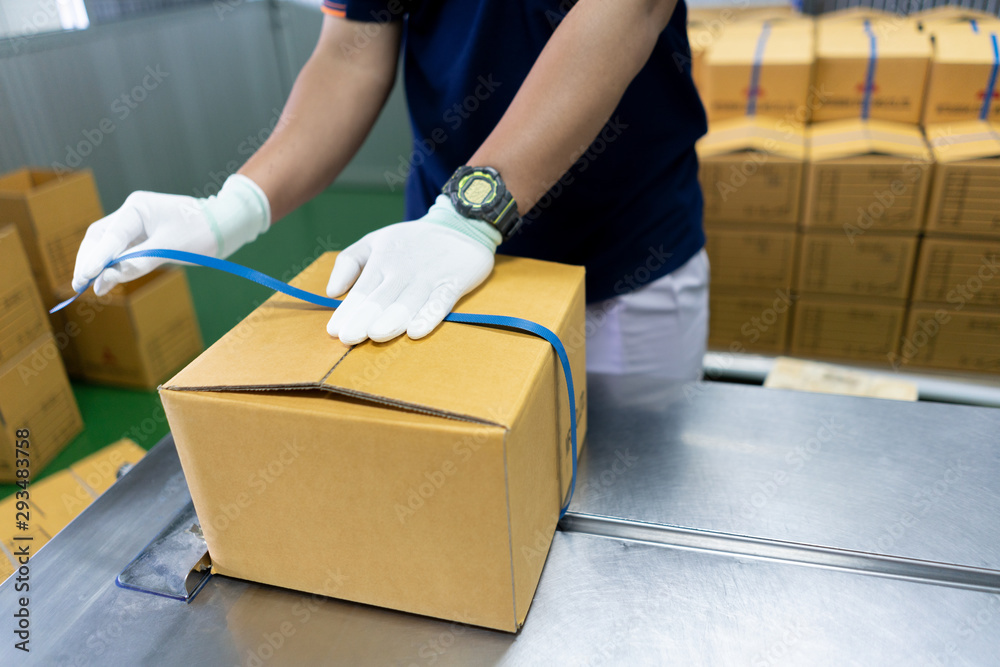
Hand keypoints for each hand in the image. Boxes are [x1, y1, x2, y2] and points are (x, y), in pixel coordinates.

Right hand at [72, 174, 269, 295]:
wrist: (226, 224)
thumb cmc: (201, 232)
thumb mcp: (168, 250)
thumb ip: (135, 264)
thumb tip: (103, 282)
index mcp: (138, 207)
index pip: (109, 235)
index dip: (95, 259)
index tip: (84, 279)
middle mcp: (133, 212)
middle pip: (100, 236)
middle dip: (89, 260)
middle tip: (79, 285)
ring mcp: (137, 222)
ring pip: (107, 243)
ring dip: (97, 263)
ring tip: (87, 285)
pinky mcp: (143, 234)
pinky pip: (121, 249)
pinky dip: (113, 264)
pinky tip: (105, 279)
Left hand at [326, 194, 500, 344]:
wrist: (459, 225)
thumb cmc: (410, 241)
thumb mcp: (374, 241)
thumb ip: (348, 263)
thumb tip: (331, 292)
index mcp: (382, 260)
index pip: (361, 290)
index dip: (348, 311)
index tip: (335, 331)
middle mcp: (403, 269)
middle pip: (381, 298)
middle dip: (364, 318)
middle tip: (349, 339)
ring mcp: (429, 276)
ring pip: (408, 302)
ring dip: (392, 319)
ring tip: (376, 335)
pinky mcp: (453, 283)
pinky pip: (440, 302)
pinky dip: (429, 316)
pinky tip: (416, 331)